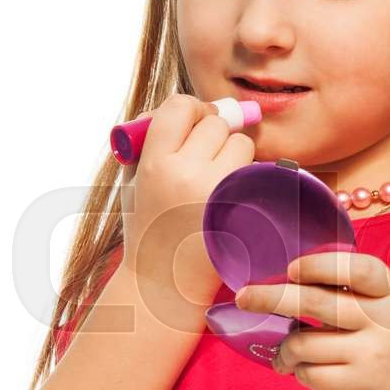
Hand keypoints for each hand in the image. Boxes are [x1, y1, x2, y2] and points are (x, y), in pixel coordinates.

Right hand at [118, 94, 255, 305]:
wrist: (164, 283)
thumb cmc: (147, 227)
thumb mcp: (133, 182)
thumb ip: (148, 140)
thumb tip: (181, 107)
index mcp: (154, 163)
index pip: (181, 106)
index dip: (191, 109)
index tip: (193, 123)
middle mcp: (187, 174)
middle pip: (216, 123)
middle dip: (214, 133)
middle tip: (205, 155)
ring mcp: (220, 193)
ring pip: (242, 144)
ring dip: (234, 154)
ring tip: (217, 179)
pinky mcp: (245, 209)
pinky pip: (256, 172)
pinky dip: (246, 177)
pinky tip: (231, 197)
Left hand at [232, 251, 389, 389]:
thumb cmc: (386, 348)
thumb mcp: (383, 312)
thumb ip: (350, 292)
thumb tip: (284, 278)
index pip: (358, 268)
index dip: (320, 265)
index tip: (290, 269)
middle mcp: (386, 319)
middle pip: (317, 302)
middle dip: (272, 298)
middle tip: (244, 298)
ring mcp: (375, 353)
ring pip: (304, 342)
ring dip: (285, 350)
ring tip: (286, 356)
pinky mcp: (362, 383)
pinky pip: (310, 373)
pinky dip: (299, 373)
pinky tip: (305, 373)